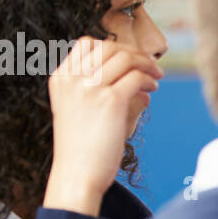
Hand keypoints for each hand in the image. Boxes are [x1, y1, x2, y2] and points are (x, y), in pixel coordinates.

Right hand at [43, 36, 161, 216]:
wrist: (77, 174)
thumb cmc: (82, 148)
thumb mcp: (80, 111)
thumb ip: (99, 90)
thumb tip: (138, 80)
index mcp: (61, 78)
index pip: (86, 43)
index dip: (113, 47)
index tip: (129, 59)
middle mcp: (73, 79)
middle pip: (109, 46)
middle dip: (134, 53)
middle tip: (150, 65)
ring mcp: (90, 88)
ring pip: (126, 58)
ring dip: (146, 64)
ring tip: (156, 76)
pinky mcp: (110, 101)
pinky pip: (137, 77)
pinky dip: (149, 79)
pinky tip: (152, 89)